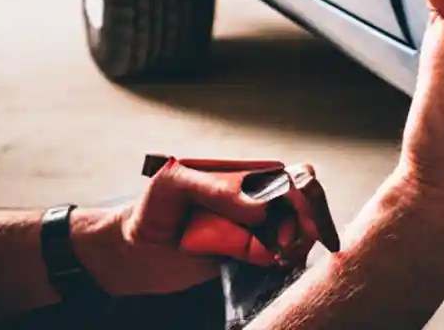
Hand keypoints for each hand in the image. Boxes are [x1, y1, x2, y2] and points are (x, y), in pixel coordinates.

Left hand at [72, 159, 320, 295]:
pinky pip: (285, 257)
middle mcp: (258, 198)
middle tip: (288, 249)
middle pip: (308, 204)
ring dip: (300, 246)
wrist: (133, 253)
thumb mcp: (173, 185)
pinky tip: (277, 267)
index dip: (303, 202)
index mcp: (246, 175)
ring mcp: (258, 228)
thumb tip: (261, 207)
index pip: (294, 178)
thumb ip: (216, 189)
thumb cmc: (151, 209)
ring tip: (279, 260)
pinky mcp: (253, 255)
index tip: (294, 228)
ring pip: (302, 232)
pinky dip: (290, 263)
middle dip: (309, 226)